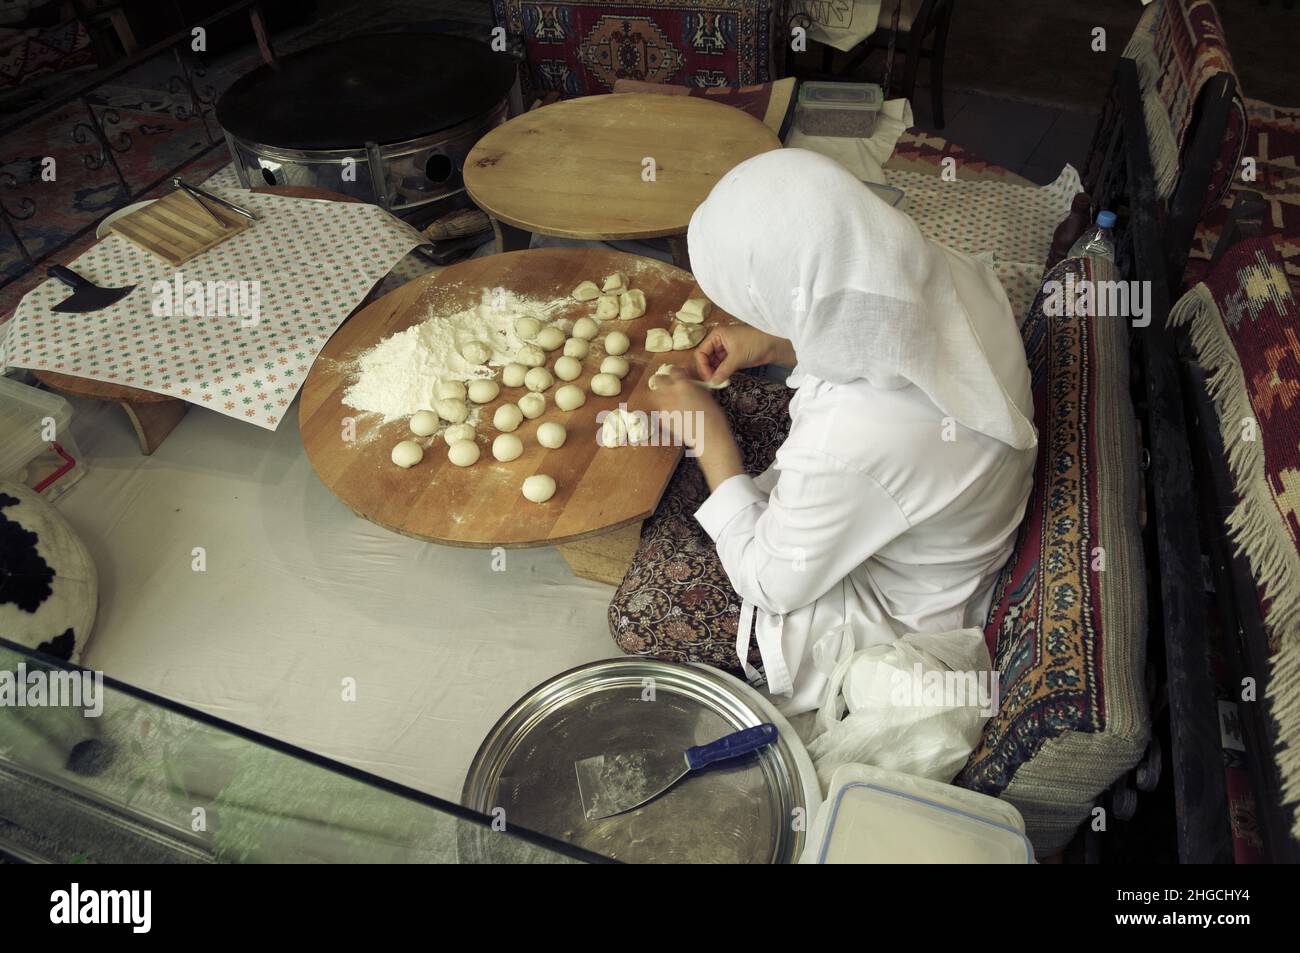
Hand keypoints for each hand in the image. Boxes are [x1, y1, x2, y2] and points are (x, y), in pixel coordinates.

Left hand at [645, 365, 742, 488]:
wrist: (708, 437)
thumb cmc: (713, 417)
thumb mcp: (706, 395)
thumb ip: (694, 386)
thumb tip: (690, 383)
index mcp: (684, 384)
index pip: (673, 370)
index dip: (676, 372)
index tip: (678, 375)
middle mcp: (671, 393)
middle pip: (659, 379)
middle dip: (663, 381)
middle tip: (669, 385)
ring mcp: (665, 406)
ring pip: (656, 394)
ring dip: (661, 394)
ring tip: (670, 399)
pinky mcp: (663, 419)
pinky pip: (660, 409)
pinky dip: (664, 409)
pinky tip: (674, 413)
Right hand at [694, 324, 793, 384]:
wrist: (775, 344)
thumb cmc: (755, 342)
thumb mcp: (737, 356)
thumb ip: (723, 370)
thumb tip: (713, 383)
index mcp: (716, 336)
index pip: (701, 353)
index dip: (703, 366)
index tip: (708, 378)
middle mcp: (718, 342)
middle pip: (706, 359)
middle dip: (709, 371)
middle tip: (713, 383)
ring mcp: (726, 350)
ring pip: (714, 364)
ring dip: (716, 374)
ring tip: (719, 383)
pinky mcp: (733, 357)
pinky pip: (723, 367)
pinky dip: (723, 374)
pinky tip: (724, 381)